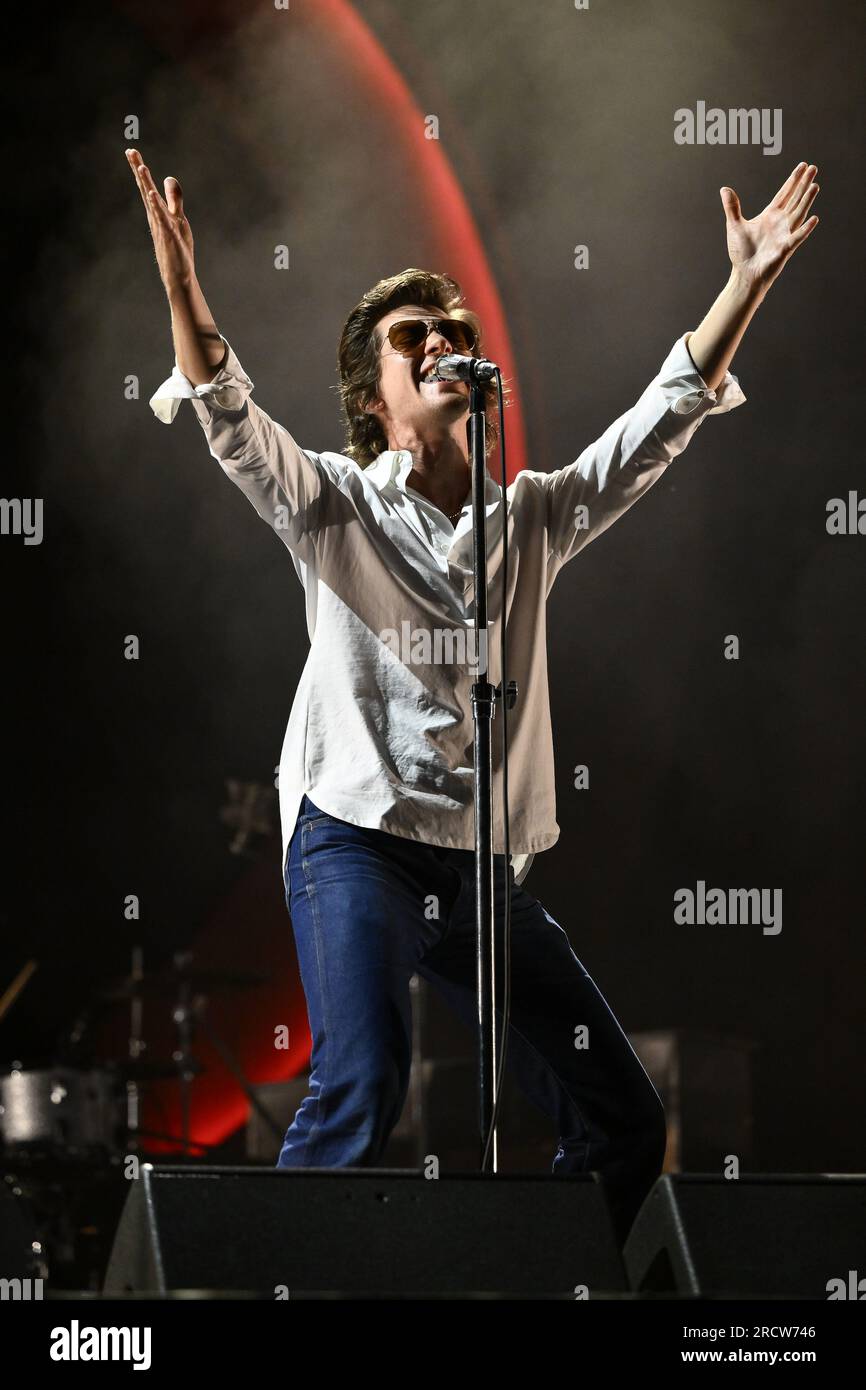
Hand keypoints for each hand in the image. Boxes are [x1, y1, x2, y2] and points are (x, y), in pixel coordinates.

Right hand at [126, 148, 195, 294]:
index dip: (139, 169)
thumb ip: (174, 199)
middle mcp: (155, 216)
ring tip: (141, 167)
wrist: (178, 275)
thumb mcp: (178, 218)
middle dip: (138, 170)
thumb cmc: (177, 248)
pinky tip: (152, 195)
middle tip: (130, 151)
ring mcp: (161, 225)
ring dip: (146, 185)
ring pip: (152, 201)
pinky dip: (157, 206)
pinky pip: (162, 218)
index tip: (131, 151)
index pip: (146, 187)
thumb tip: (169, 178)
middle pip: (145, 190)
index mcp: (157, 211)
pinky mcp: (169, 235)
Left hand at [720, 161, 819, 293]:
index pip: (784, 193)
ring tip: (815, 185)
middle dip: (803, 184)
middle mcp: (780, 222)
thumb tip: (724, 189)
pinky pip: (797, 237)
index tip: (803, 166)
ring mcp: (784, 234)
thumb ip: (732, 207)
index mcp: (770, 215)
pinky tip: (814, 218)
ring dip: (807, 200)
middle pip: (795, 199)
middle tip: (813, 168)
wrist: (744, 274)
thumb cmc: (741, 252)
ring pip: (798, 213)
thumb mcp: (735, 225)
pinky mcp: (785, 248)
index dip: (793, 180)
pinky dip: (805, 229)